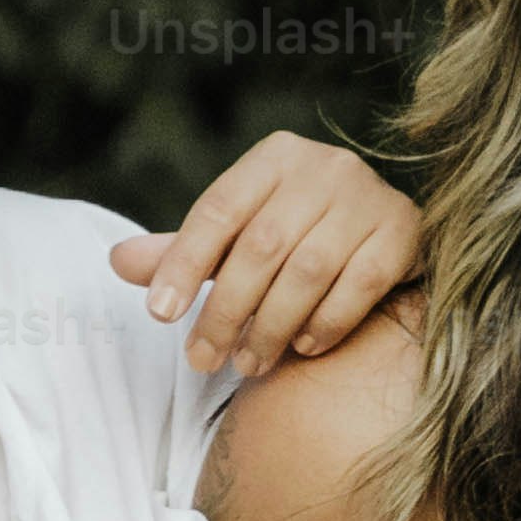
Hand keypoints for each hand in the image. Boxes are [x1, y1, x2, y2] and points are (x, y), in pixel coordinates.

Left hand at [112, 133, 422, 374]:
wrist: (388, 231)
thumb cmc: (299, 234)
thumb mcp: (239, 235)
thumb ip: (184, 250)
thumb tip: (117, 261)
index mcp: (276, 156)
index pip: (218, 210)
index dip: (182, 263)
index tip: (159, 315)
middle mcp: (326, 167)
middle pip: (261, 247)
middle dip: (225, 311)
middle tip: (203, 359)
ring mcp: (369, 196)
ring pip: (308, 271)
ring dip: (271, 326)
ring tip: (247, 363)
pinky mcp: (403, 231)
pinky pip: (360, 286)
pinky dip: (325, 323)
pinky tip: (301, 348)